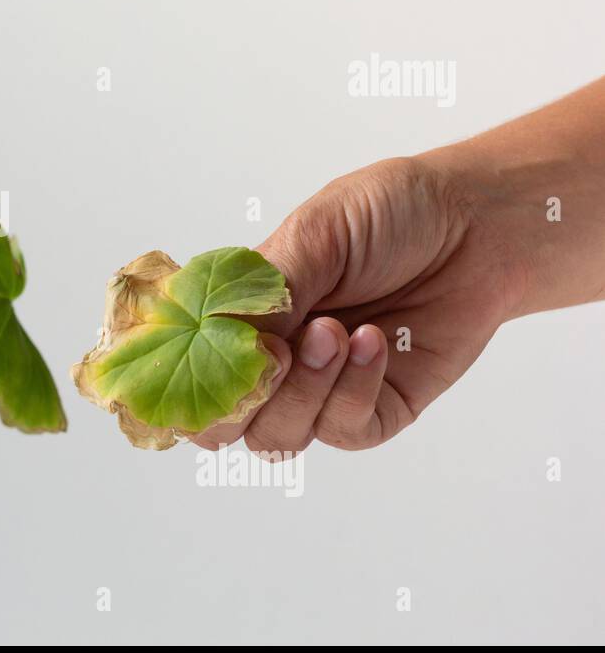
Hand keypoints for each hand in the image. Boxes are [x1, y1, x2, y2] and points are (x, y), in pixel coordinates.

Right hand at [193, 155, 525, 455]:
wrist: (476, 226)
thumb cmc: (387, 216)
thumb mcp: (312, 235)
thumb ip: (264, 293)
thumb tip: (219, 339)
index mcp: (233, 313)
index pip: (176, 365)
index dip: (175, 377)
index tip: (200, 355)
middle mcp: (266, 359)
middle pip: (218, 422)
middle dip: (241, 396)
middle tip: (277, 351)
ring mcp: (315, 391)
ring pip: (276, 436)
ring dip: (303, 388)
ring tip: (338, 331)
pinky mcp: (369, 412)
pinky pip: (342, 430)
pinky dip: (354, 389)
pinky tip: (373, 343)